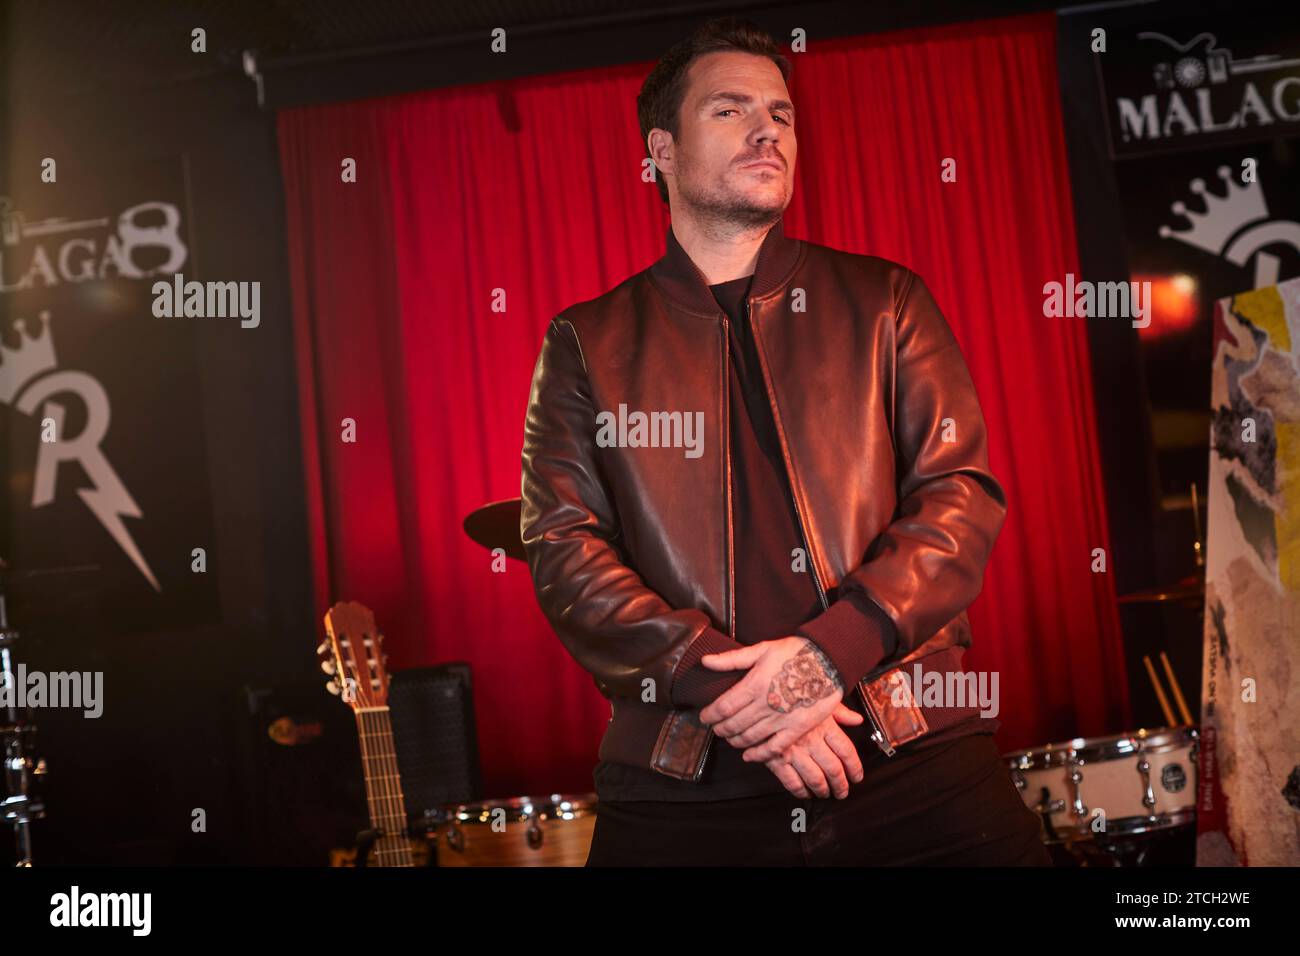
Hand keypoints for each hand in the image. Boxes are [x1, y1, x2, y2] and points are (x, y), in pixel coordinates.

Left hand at [698, 636, 844, 761]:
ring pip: (750, 737)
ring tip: (729, 738)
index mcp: (755, 684)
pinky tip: (749, 755)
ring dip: (735, 740)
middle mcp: (766, 704)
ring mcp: (782, 718)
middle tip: (715, 729)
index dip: (710, 715)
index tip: (704, 717)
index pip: (723, 707)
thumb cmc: (795, 651)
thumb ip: (732, 659)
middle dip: (720, 729)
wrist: (830, 659)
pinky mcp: (797, 728)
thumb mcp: (762, 649)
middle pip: (734, 724)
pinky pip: (774, 747)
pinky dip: (759, 754)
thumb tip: (705, 661)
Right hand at [763, 703, 864, 798]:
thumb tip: (857, 720)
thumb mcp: (817, 697)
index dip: (855, 768)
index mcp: (824, 724)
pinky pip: (792, 782)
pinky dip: (801, 792)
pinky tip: (805, 793)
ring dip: (822, 791)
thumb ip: (839, 711)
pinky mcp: (775, 759)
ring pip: (815, 779)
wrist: (757, 699)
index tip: (856, 776)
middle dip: (841, 785)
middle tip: (843, 792)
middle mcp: (811, 739)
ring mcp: (793, 751)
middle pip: (833, 769)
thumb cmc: (789, 696)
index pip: (846, 752)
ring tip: (825, 794)